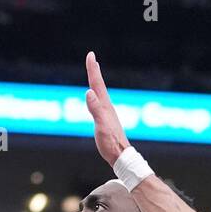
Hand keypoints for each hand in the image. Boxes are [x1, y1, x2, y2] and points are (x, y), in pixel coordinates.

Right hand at [84, 51, 130, 166]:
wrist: (121, 156)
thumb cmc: (111, 144)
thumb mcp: (101, 126)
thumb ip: (96, 109)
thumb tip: (89, 92)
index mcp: (105, 106)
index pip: (97, 84)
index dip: (93, 69)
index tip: (90, 55)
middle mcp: (107, 107)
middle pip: (99, 86)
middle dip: (94, 71)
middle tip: (91, 58)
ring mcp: (107, 114)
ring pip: (100, 93)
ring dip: (96, 81)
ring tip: (94, 73)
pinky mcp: (106, 120)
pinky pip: (99, 102)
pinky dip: (96, 95)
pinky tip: (96, 98)